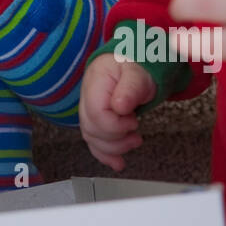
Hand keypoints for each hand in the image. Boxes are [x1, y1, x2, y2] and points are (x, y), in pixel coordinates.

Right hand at [79, 52, 155, 171]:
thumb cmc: (135, 66)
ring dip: (114, 148)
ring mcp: (88, 109)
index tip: (132, 121)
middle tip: (136, 132)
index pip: (96, 113)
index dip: (115, 125)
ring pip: (91, 138)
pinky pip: (94, 141)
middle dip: (116, 138)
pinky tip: (117, 163)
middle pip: (91, 129)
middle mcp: (87, 97)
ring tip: (134, 141)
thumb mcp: (138, 73)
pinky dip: (105, 154)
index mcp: (95, 82)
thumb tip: (120, 106)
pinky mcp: (94, 120)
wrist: (131, 63)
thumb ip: (130, 89)